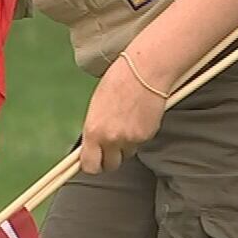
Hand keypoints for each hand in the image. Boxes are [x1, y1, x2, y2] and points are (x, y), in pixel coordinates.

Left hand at [79, 57, 167, 172]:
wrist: (145, 71)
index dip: (92, 165)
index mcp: (93, 131)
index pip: (90, 166)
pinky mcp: (147, 136)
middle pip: (110, 166)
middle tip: (111, 146)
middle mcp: (111, 139)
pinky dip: (139, 135)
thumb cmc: (118, 81)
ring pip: (127, 154)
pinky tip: (138, 117)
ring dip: (125, 146)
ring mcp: (131, 140)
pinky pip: (140, 143)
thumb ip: (94, 129)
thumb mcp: (96, 106)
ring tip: (127, 123)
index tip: (93, 160)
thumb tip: (92, 144)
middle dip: (110, 158)